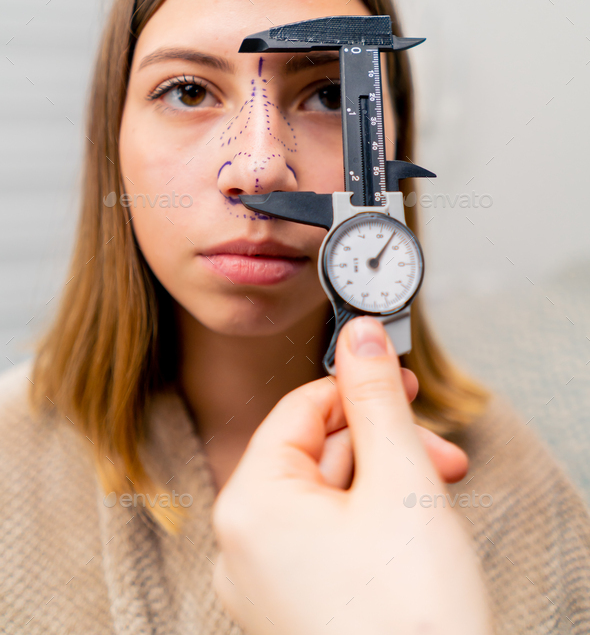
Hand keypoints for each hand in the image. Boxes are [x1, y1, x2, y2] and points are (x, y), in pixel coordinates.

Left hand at [212, 317, 491, 634]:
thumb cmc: (412, 616)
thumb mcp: (398, 480)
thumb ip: (375, 396)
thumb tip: (359, 334)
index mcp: (250, 505)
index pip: (299, 409)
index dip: (355, 385)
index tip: (401, 375)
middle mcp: (243, 546)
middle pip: (317, 454)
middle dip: (385, 443)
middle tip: (438, 448)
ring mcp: (265, 585)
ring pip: (329, 498)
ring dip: (388, 482)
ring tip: (439, 492)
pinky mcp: (294, 611)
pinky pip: (328, 540)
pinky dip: (373, 523)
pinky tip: (416, 532)